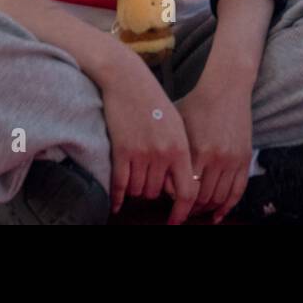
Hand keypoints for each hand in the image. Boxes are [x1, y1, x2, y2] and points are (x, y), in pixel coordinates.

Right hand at [100, 56, 197, 224]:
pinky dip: (116, 198)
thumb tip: (178, 185)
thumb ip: (180, 153)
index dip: (183, 211)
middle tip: (147, 183)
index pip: (188, 190)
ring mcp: (142, 153)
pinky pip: (119, 185)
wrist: (128, 80)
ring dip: (134, 190)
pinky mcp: (121, 151)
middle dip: (151, 193)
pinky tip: (114, 204)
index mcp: (182, 147)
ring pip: (138, 191)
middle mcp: (164, 153)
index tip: (176, 222)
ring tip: (134, 178)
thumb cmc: (154, 102)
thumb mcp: (176, 125)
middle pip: (157, 194)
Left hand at [174, 80, 253, 223]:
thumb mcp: (178, 127)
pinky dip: (228, 206)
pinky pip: (238, 191)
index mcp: (197, 151)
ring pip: (219, 198)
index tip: (170, 212)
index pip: (186, 191)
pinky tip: (218, 215)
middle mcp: (217, 158)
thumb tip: (164, 185)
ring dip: (207, 210)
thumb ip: (173, 155)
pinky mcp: (245, 158)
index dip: (177, 205)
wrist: (227, 87)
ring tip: (197, 212)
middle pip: (202, 198)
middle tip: (182, 213)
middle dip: (191, 210)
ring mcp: (233, 159)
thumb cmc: (197, 104)